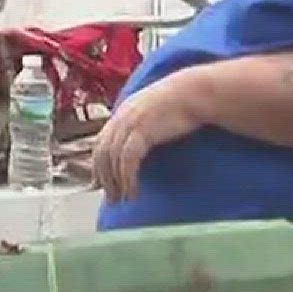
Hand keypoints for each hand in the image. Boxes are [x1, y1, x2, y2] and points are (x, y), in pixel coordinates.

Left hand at [92, 73, 201, 202]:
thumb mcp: (152, 113)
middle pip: (102, 153)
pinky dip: (127, 178)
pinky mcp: (142, 131)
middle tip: (111, 199)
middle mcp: (120, 117)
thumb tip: (136, 148)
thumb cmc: (180, 103)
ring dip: (115, 183)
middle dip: (104, 179)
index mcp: (121, 113)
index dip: (98, 165)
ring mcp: (129, 123)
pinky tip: (132, 191)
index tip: (101, 184)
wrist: (194, 92)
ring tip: (122, 199)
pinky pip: (127, 160)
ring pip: (112, 159)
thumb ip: (140, 127)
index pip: (100, 143)